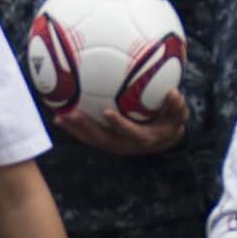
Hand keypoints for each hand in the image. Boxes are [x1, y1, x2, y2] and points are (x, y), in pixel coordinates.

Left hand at [57, 99, 185, 159]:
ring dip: (74, 129)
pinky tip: (59, 114)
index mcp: (143, 139)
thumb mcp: (178, 117)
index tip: (107, 112)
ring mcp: (113, 144)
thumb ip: (176, 107)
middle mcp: (124, 144)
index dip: (118, 124)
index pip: (130, 133)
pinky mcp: (105, 141)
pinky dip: (74, 127)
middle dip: (86, 129)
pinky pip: (87, 135)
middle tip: (71, 115)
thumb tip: (174, 93)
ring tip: (58, 117)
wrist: (162, 140)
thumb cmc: (170, 124)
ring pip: (91, 139)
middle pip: (103, 139)